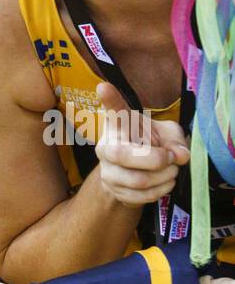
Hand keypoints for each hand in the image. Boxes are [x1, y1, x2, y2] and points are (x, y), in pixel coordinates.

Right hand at [94, 82, 189, 206]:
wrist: (134, 173)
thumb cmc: (149, 145)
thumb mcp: (166, 134)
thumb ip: (175, 140)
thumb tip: (181, 155)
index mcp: (118, 125)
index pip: (113, 111)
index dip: (109, 99)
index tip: (103, 86)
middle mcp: (106, 146)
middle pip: (121, 154)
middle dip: (153, 159)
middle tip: (170, 157)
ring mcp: (107, 171)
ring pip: (138, 180)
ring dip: (164, 176)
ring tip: (172, 170)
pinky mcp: (114, 191)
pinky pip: (142, 196)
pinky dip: (162, 190)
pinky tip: (166, 181)